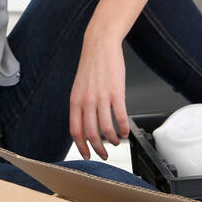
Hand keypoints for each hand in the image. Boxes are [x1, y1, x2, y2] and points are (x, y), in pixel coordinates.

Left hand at [69, 34, 129, 159]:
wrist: (100, 46)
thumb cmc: (91, 66)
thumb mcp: (79, 88)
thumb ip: (80, 106)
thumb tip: (84, 125)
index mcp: (75, 101)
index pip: (75, 131)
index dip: (81, 146)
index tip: (87, 155)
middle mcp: (86, 101)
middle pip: (91, 133)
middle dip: (98, 149)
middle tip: (104, 154)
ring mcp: (102, 97)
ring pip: (106, 129)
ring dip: (113, 140)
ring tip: (117, 142)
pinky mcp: (117, 93)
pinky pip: (120, 117)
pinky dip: (124, 129)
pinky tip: (126, 132)